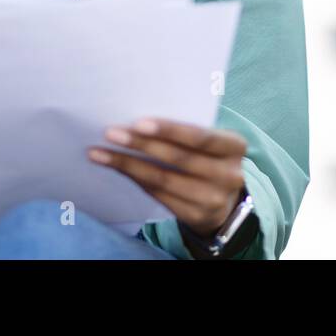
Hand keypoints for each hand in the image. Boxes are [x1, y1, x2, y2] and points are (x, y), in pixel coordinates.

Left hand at [87, 118, 246, 237]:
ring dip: (128, 165)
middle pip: (178, 159)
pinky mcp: (196, 216)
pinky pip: (159, 196)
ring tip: (100, 153)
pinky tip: (118, 169)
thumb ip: (189, 130)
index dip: (170, 130)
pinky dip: (136, 180)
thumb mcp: (213, 142)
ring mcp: (214, 199)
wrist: (227, 199)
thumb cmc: (211, 157)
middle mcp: (229, 175)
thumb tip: (140, 119)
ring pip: (163, 180)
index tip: (138, 122)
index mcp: (235, 146)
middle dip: (141, 145)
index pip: (200, 137)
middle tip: (111, 133)